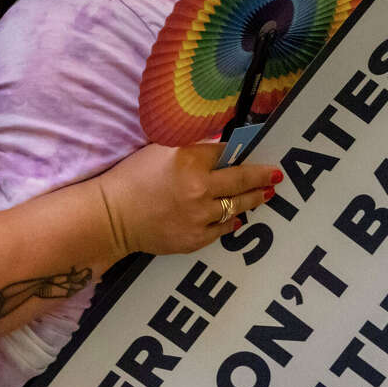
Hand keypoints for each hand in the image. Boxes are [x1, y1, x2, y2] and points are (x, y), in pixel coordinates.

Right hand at [97, 142, 281, 255]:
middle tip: (275, 175)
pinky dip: (231, 222)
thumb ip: (191, 147)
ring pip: (236, 207)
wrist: (111, 217)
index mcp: (190, 161)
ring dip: (252, 200)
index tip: (254, 152)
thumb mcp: (160, 150)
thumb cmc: (132, 178)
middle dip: (261, 176)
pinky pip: (222, 230)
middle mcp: (199, 189)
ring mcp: (199, 217)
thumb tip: (219, 147)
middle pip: (241, 181)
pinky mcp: (195, 239)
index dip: (239, 151)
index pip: (225, 153)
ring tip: (264, 195)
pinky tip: (237, 218)